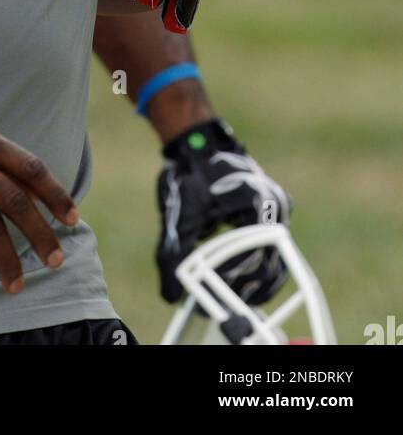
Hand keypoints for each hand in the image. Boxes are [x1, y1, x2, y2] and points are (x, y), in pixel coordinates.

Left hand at [155, 118, 291, 303]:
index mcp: (256, 201)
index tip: (208, 296)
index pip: (249, 255)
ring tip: (225, 298)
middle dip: (243, 288)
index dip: (229, 281)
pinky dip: (255, 271)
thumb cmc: (189, 173)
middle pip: (268, 263)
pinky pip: (271, 253)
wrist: (198, 145)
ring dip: (253, 284)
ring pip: (274, 262)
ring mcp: (278, 211)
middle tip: (218, 304)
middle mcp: (275, 206)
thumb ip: (173, 254)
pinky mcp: (273, 216)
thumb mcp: (179, 214)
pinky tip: (235, 284)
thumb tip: (170, 295)